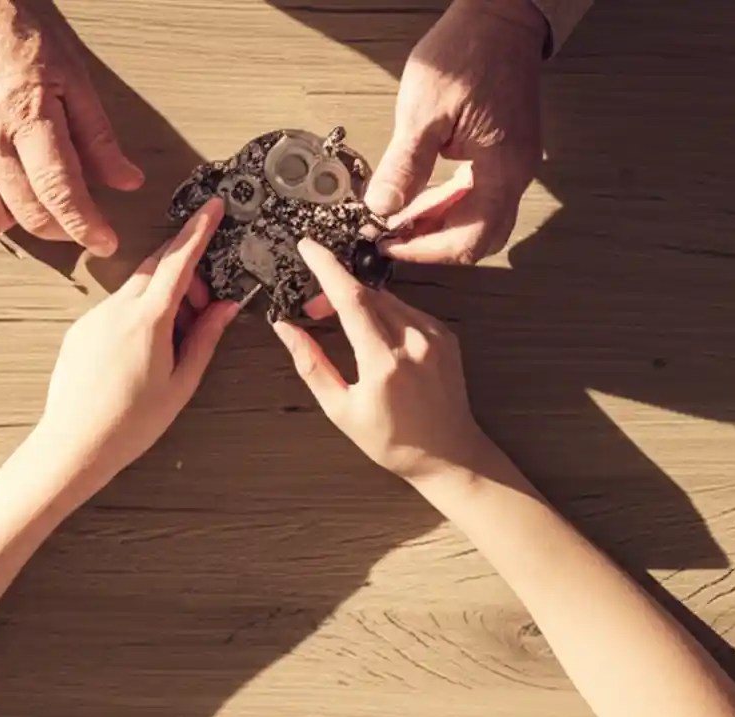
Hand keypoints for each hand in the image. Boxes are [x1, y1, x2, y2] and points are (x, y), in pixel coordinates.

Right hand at [0, 0, 143, 252]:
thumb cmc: (13, 25)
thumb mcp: (72, 72)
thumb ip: (97, 134)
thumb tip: (124, 180)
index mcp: (26, 112)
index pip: (59, 191)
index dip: (86, 226)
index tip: (104, 242)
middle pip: (26, 214)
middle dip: (61, 229)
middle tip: (78, 222)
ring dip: (14, 223)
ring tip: (33, 202)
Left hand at [37, 199, 237, 482]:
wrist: (74, 444)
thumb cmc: (130, 423)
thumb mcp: (181, 382)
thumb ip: (205, 337)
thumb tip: (226, 306)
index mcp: (148, 320)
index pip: (179, 261)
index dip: (199, 230)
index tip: (213, 207)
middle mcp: (118, 309)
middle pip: (157, 269)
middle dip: (186, 274)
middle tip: (207, 305)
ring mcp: (95, 318)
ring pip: (137, 290)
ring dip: (164, 300)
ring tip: (176, 342)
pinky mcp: (81, 330)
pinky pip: (118, 309)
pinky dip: (140, 317)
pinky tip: (145, 355)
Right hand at [272, 239, 492, 479]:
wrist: (450, 453)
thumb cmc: (390, 440)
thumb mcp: (341, 410)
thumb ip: (311, 365)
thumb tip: (284, 328)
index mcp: (384, 362)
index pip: (352, 299)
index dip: (327, 267)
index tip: (307, 245)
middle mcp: (414, 342)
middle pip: (367, 294)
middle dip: (335, 290)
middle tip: (313, 307)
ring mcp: (435, 336)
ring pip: (388, 299)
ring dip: (360, 301)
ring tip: (341, 323)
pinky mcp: (446, 335)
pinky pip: (408, 310)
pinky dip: (385, 313)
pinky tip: (375, 335)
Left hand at [365, 0, 545, 264]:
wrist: (499, 18)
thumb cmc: (468, 52)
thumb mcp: (424, 111)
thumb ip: (405, 166)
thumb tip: (381, 207)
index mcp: (502, 171)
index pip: (470, 239)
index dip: (428, 251)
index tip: (390, 244)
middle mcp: (515, 175)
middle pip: (480, 237)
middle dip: (435, 244)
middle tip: (394, 237)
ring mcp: (514, 165)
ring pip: (479, 218)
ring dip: (440, 224)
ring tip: (398, 218)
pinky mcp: (505, 153)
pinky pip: (480, 194)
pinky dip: (450, 203)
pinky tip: (421, 197)